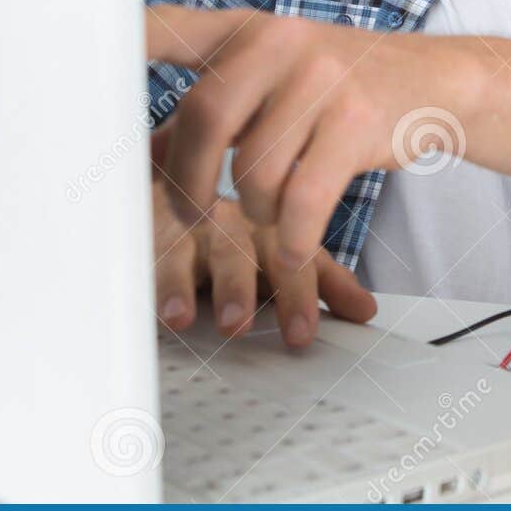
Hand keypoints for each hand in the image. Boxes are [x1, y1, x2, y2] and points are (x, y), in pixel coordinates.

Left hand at [145, 4, 481, 267]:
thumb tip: (142, 151)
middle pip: (202, 118)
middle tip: (190, 212)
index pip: (168, 27)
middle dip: (188, 180)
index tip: (72, 57)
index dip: (119, 42)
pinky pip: (302, 199)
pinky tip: (296, 243)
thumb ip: (215, 104)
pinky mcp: (356, 123)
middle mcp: (280, 42)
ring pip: (252, 171)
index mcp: (248, 30)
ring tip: (274, 210)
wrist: (436, 80)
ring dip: (257, 211)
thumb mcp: (278, 75)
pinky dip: (293, 235)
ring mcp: (321, 79)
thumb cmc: (343, 85)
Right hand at [151, 130, 375, 346]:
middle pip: (238, 252)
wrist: (186, 174)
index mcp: (271, 231)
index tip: (300, 336)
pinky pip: (144, 248)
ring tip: (185, 317)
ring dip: (183, 282)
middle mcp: (232, 225)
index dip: (295, 298)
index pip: (287, 262)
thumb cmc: (241, 230)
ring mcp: (188, 226)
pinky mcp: (150, 226)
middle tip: (239, 326)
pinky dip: (145, 275)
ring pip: (185, 249)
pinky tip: (148, 303)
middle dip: (239, 288)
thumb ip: (325, 281)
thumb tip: (366, 311)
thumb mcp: (284, 253)